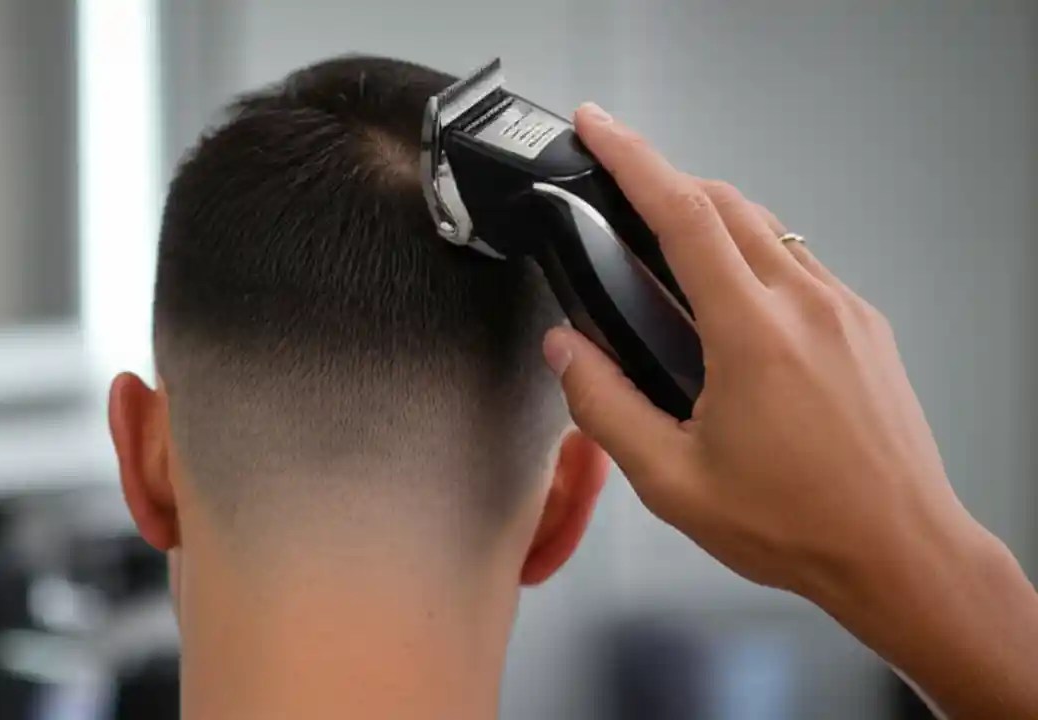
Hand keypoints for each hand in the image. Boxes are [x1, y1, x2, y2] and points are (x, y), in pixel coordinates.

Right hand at [544, 103, 1037, 718]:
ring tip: (666, 242)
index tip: (599, 128)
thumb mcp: (673, 481)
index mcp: (753, 334)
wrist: (902, 551)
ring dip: (712, 215)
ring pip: (769, 227)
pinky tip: (731, 295)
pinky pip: (801, 262)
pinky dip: (755, 252)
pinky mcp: (866, 325)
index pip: (685, 215)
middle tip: (619, 185)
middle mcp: (806, 304)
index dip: (634, 160)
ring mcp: (845, 310)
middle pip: (728, 203)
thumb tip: (564, 349)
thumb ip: (606, 406)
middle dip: (667, 178)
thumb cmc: (794, 524)